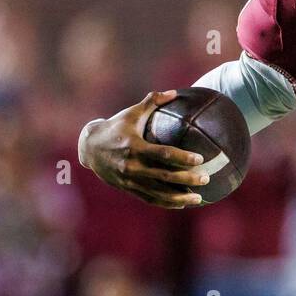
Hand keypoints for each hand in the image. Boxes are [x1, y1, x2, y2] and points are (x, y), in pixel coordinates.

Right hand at [78, 91, 209, 208]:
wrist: (89, 148)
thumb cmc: (115, 127)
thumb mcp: (131, 113)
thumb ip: (153, 101)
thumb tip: (175, 92)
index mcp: (134, 146)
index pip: (163, 154)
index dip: (182, 158)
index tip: (200, 159)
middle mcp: (132, 166)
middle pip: (165, 176)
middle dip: (187, 179)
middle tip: (206, 178)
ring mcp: (130, 180)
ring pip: (159, 193)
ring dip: (181, 197)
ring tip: (199, 198)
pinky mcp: (129, 189)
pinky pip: (151, 199)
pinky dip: (168, 203)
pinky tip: (183, 203)